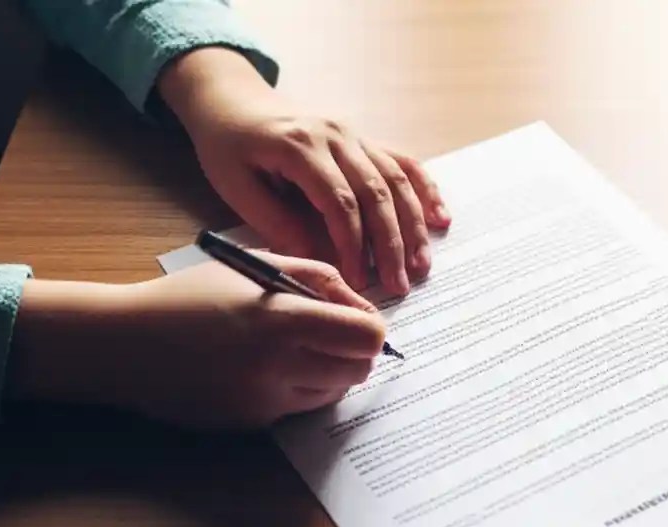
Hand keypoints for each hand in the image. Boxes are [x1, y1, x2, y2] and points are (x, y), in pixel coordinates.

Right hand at [8, 253, 385, 428]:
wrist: (125, 344)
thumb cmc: (190, 296)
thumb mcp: (254, 267)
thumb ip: (316, 276)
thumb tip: (360, 303)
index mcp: (283, 318)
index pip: (367, 337)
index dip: (371, 327)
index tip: (358, 319)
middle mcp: (280, 365)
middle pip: (359, 370)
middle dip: (354, 352)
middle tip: (333, 335)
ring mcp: (267, 400)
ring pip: (332, 393)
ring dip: (329, 372)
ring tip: (295, 348)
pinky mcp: (253, 422)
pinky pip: (298, 408)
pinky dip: (297, 389)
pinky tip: (265, 368)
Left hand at [158, 48, 450, 295]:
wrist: (232, 99)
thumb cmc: (227, 146)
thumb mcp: (235, 187)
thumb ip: (276, 222)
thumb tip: (319, 259)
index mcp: (300, 146)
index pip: (339, 201)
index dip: (353, 245)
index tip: (357, 279)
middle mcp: (335, 135)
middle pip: (376, 192)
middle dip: (391, 244)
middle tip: (399, 285)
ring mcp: (354, 134)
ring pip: (396, 180)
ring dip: (413, 225)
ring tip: (422, 265)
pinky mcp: (364, 138)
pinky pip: (403, 162)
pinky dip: (425, 190)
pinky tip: (440, 218)